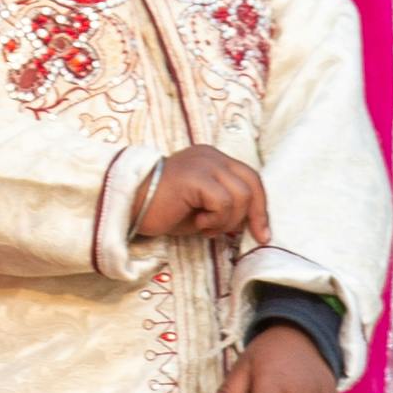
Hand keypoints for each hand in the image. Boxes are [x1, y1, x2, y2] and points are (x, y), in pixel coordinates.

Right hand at [132, 139, 268, 247]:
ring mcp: (203, 163)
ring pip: (240, 196)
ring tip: (206, 226)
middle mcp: (210, 156)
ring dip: (228, 220)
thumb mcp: (202, 208)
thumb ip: (226, 208)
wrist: (130, 205)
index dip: (260, 207)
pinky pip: (223, 202)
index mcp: (213, 159)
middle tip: (244, 236)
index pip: (250, 178)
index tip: (262, 234)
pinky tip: (199, 223)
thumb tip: (251, 225)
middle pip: (252, 183)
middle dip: (254, 215)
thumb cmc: (164, 210)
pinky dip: (216, 220)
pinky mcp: (195, 177)